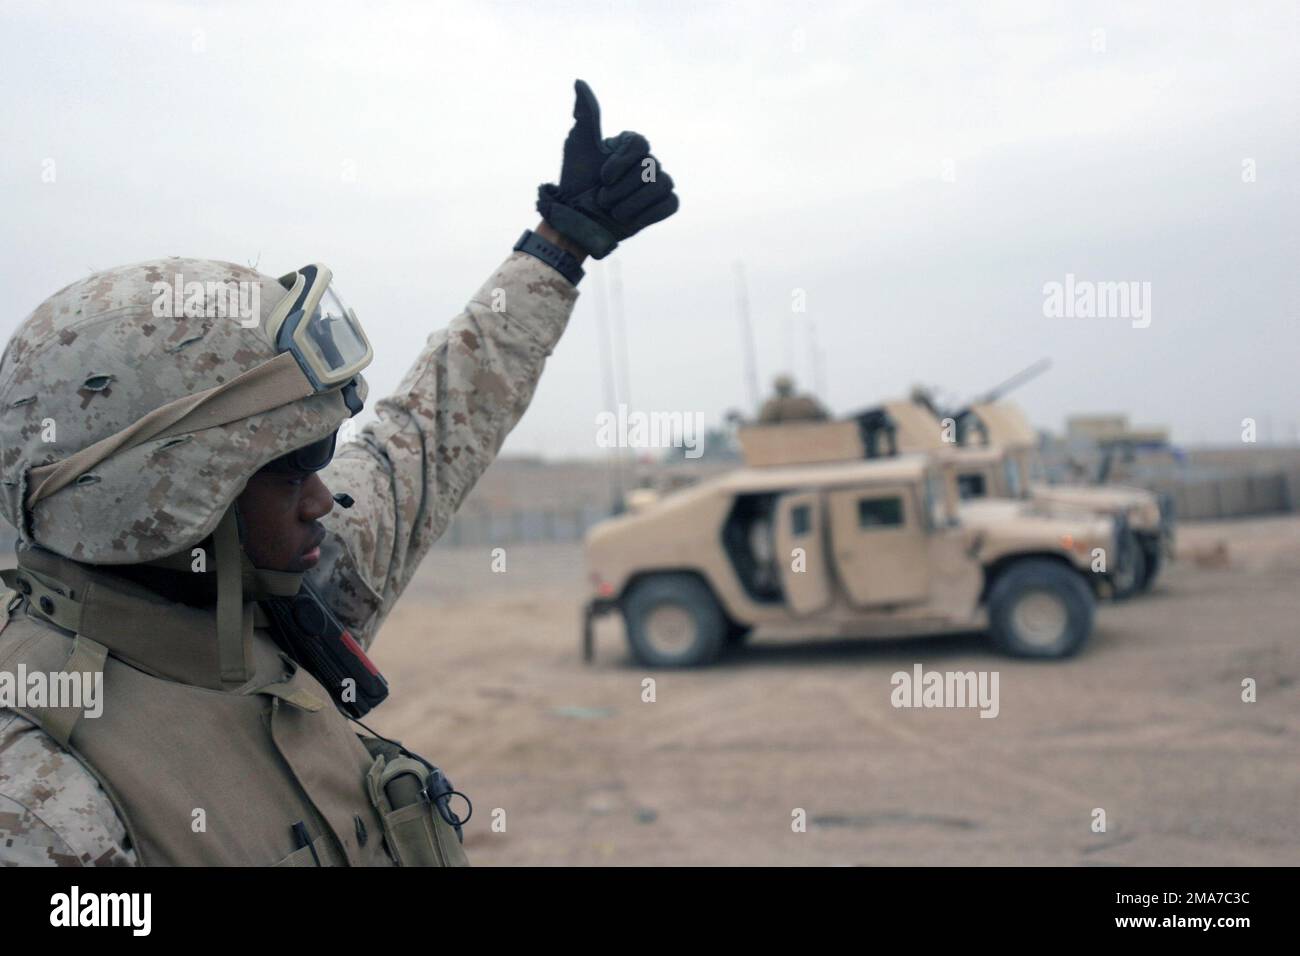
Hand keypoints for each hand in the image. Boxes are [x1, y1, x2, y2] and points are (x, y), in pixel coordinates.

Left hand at [536, 80, 678, 258]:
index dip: (621, 163)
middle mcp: (646, 161)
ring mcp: (657, 183)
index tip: (602, 177)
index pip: (641, 144)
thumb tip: (579, 81)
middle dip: (621, 189)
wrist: (579, 222)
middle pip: (650, 168)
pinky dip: (649, 213)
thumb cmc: (577, 184)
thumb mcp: (579, 147)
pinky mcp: (663, 205)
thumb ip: (587, 115)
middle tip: (603, 200)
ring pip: (661, 185)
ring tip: (614, 212)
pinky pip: (670, 204)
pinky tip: (630, 219)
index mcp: (629, 145)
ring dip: (632, 203)